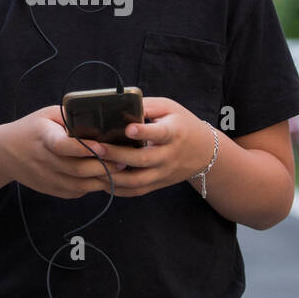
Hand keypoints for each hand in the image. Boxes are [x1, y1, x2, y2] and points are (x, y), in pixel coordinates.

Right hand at [0, 105, 128, 198]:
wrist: (4, 153)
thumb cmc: (32, 129)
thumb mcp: (47, 115)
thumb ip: (71, 117)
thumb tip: (102, 118)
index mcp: (43, 138)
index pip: (63, 146)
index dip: (84, 148)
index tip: (102, 146)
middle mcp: (45, 161)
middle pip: (78, 169)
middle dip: (104, 166)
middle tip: (124, 159)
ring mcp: (48, 179)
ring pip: (81, 184)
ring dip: (103, 179)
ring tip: (121, 169)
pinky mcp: (53, 190)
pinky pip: (78, 191)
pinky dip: (94, 185)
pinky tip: (106, 176)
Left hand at [95, 96, 215, 196]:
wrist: (204, 151)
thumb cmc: (181, 124)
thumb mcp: (169, 108)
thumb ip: (146, 106)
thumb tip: (118, 106)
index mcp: (174, 132)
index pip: (160, 133)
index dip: (144, 132)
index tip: (128, 129)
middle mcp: (169, 156)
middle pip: (143, 159)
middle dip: (118, 154)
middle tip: (97, 148)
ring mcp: (164, 173)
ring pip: (138, 181)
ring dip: (114, 176)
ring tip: (94, 167)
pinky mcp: (158, 184)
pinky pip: (137, 191)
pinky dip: (118, 189)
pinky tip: (102, 181)